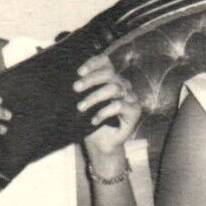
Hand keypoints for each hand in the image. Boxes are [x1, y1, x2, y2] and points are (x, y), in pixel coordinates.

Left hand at [75, 55, 141, 169]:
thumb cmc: (92, 120)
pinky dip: (103, 112)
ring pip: (113, 89)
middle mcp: (122, 85)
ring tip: (80, 107)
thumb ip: (82, 90)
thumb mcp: (84, 102)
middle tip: (76, 88)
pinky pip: (119, 106)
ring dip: (94, 97)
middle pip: (109, 74)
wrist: (102, 143)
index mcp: (111, 79)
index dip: (94, 64)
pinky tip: (94, 120)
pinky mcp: (134, 110)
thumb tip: (70, 81)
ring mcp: (130, 97)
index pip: (106, 63)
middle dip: (90, 80)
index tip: (79, 72)